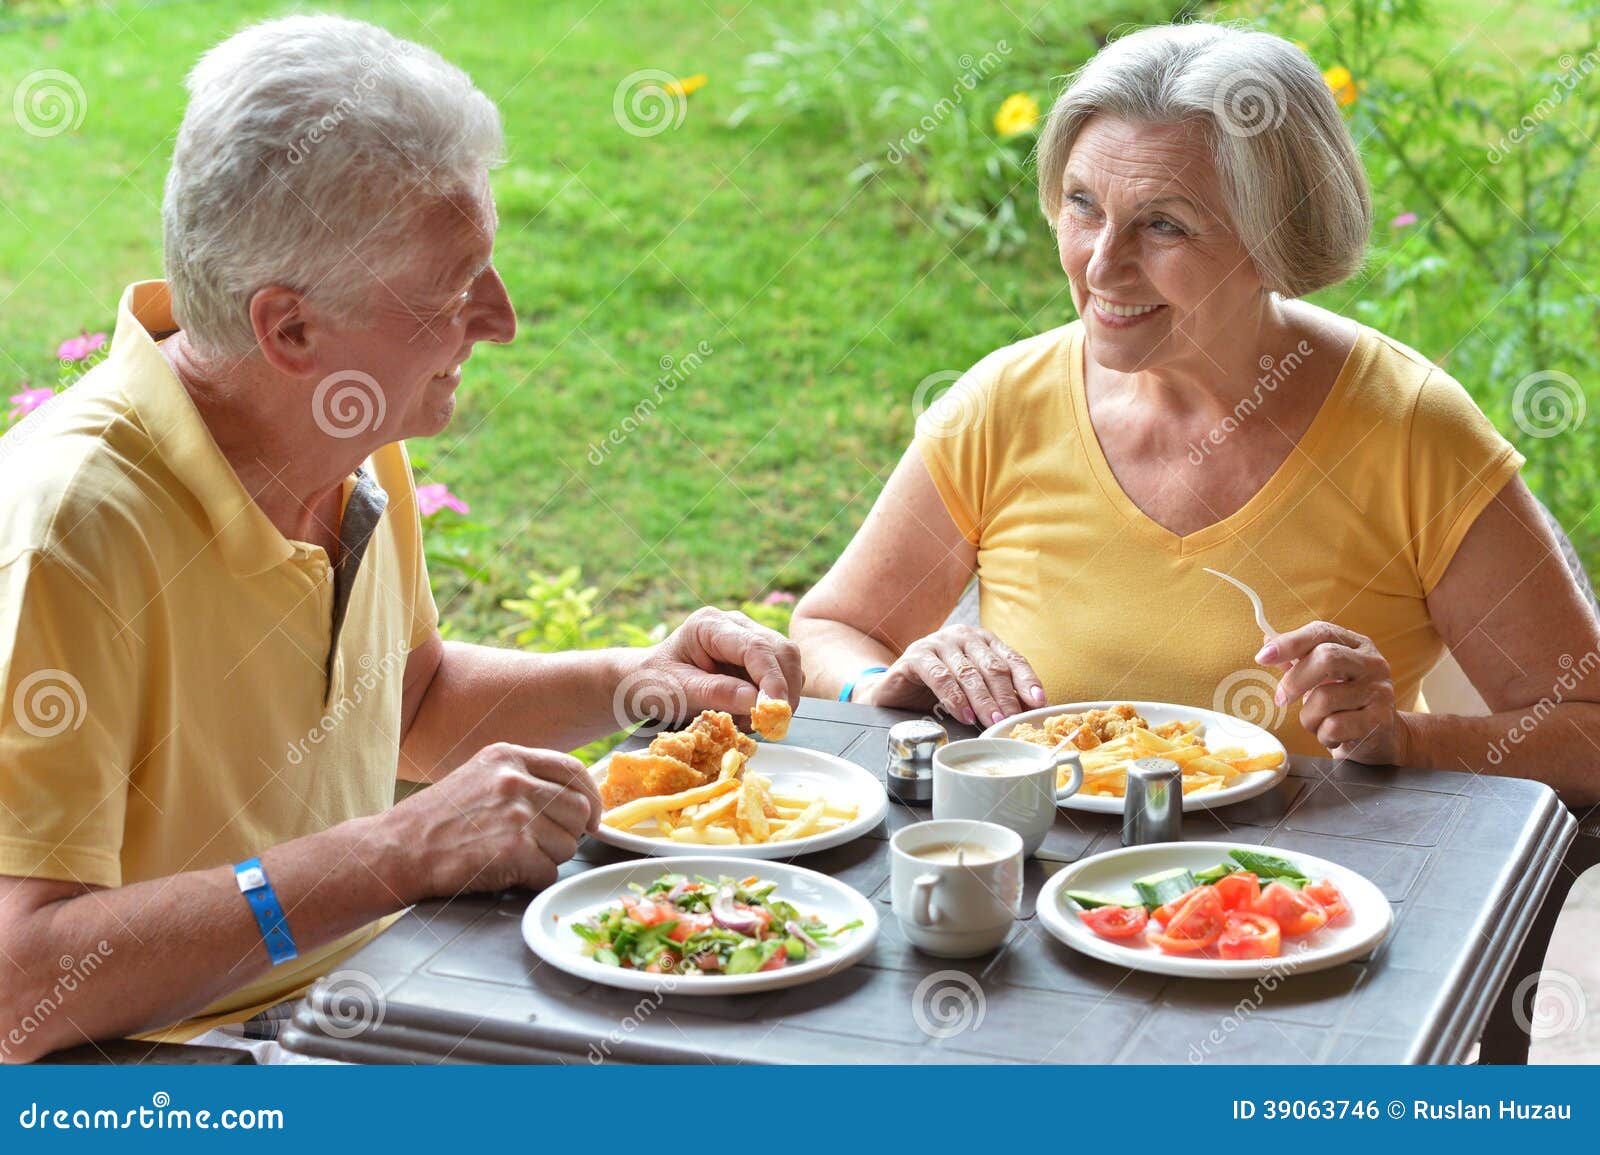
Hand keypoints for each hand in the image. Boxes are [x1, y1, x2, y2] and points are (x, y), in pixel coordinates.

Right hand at [381, 743, 600, 899]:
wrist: (395, 849)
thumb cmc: (434, 820)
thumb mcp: (478, 777)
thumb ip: (521, 778)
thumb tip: (571, 795)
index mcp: (508, 757)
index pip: (574, 770)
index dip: (591, 797)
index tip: (593, 817)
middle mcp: (516, 780)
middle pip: (578, 810)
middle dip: (569, 833)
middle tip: (545, 846)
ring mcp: (516, 814)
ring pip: (568, 844)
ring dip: (548, 859)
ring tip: (513, 858)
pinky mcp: (513, 850)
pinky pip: (548, 873)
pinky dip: (532, 881)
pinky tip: (506, 874)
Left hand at [623, 606, 801, 725]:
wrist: (646, 682)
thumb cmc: (655, 684)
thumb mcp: (678, 691)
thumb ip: (715, 693)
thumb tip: (755, 701)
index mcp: (710, 625)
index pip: (756, 647)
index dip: (772, 679)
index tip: (775, 710)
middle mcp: (736, 625)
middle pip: (781, 651)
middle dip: (784, 690)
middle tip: (773, 725)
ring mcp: (749, 638)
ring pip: (788, 664)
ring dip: (781, 697)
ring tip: (751, 722)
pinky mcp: (756, 658)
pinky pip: (781, 676)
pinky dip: (774, 699)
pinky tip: (750, 715)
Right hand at [863, 625, 1044, 725]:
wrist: (893, 690)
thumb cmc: (936, 691)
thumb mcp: (972, 692)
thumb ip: (998, 698)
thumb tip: (1031, 715)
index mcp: (983, 641)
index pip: (1012, 659)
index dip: (1027, 680)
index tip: (1039, 702)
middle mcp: (962, 636)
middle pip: (992, 667)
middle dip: (1006, 696)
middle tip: (1013, 721)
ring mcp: (938, 643)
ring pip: (968, 673)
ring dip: (983, 700)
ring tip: (992, 721)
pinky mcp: (916, 655)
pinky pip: (940, 677)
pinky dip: (954, 698)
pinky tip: (964, 715)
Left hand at [1257, 621, 1407, 763]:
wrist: (1382, 738)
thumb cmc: (1345, 704)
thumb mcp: (1323, 677)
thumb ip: (1298, 659)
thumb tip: (1267, 639)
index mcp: (1357, 645)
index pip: (1322, 631)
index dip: (1289, 642)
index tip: (1263, 657)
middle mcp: (1373, 663)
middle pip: (1326, 657)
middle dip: (1295, 680)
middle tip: (1281, 699)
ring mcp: (1380, 691)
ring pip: (1325, 698)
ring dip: (1309, 717)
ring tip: (1318, 723)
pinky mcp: (1381, 720)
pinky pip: (1334, 726)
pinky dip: (1323, 735)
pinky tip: (1334, 736)